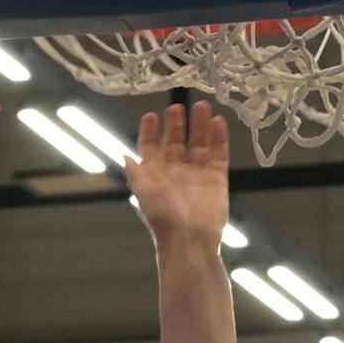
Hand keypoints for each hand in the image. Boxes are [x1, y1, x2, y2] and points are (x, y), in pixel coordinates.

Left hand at [125, 98, 231, 244]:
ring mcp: (198, 171)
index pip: (152, 147)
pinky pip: (219, 153)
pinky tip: (217, 121)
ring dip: (200, 124)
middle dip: (176, 123)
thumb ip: (135, 172)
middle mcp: (176, 170)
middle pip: (177, 140)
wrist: (189, 237)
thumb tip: (124, 156)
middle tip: (177, 106)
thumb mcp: (142, 191)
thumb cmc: (162, 214)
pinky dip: (219, 137)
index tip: (151, 116)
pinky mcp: (217, 176)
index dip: (151, 132)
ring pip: (200, 142)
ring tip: (202, 105)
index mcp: (156, 173)